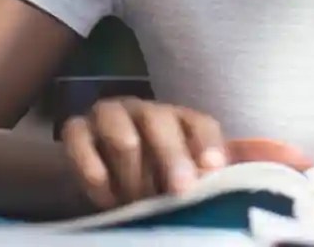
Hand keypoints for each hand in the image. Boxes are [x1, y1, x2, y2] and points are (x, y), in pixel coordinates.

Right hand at [61, 97, 227, 209]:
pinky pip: (82, 147)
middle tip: (180, 190)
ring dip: (133, 177)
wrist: (100, 178)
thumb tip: (237, 155)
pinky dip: (97, 177)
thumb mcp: (184, 174)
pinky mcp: (76, 130)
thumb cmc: (150, 176)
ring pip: (123, 138)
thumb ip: (209, 166)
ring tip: (137, 202)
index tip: (212, 168)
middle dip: (172, 157)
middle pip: (159, 122)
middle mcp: (143, 111)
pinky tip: (107, 199)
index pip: (199, 123)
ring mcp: (107, 116)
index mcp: (178, 119)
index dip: (207, 144)